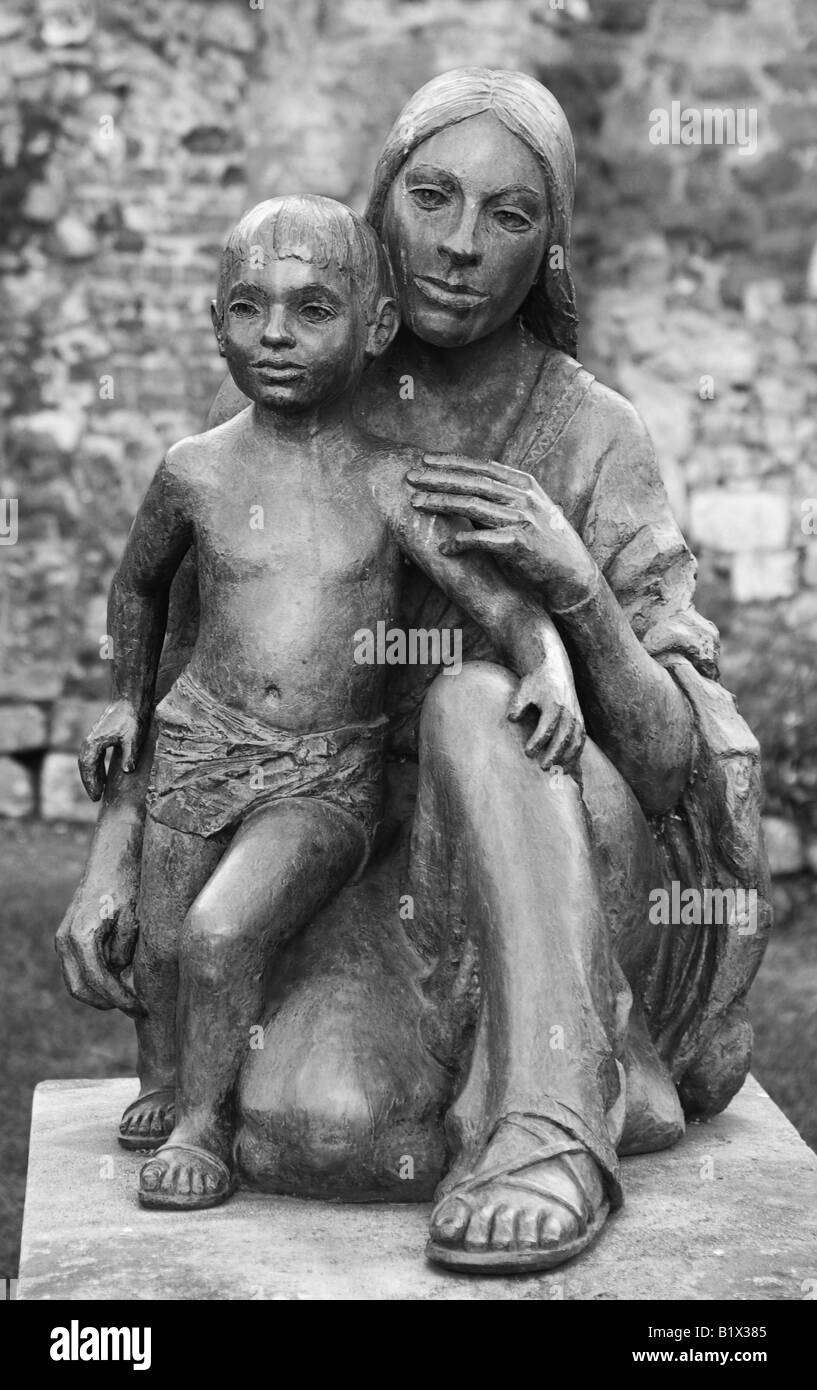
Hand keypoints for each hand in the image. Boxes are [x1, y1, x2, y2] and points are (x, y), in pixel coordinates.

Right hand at [55, 817, 144, 1015]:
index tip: (143, 1008)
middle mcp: (66, 939)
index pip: (100, 983)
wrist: (114, 851)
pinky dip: (94, 979)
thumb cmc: (128, 879)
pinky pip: (77, 967)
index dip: (123, 1000)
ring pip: (76, 981)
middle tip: (137, 1007)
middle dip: (109, 1003)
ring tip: (130, 997)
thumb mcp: (135, 916)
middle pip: (81, 989)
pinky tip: (120, 979)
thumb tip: (120, 972)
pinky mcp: (69, 933)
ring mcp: (64, 937)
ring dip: (100, 994)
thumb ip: (126, 949)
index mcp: (81, 937)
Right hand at [79, 699, 143, 800]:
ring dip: (91, 777)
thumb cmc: (132, 719)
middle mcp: (89, 741)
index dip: (91, 782)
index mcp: (94, 743)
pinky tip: (102, 777)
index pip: (88, 766)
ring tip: (98, 792)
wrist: (130, 701)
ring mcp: (93, 738)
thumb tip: (127, 771)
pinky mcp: (98, 737)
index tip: (96, 796)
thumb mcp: (133, 738)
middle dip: (89, 783)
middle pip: (84, 766)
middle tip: (96, 798)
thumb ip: (130, 754)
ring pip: (87, 762)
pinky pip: (93, 757)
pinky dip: (95, 769)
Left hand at [407, 453, 597, 609]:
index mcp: (525, 485)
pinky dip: (460, 543)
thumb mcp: (531, 510)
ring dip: (441, 503)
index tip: (426, 460)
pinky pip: (483, 540)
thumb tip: (471, 487)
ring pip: (473, 505)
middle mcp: (524, 498)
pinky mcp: (521, 545)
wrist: (573, 575)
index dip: (452, 462)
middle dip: (438, 478)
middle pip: (473, 482)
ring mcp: (523, 520)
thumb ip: (505, 497)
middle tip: (410, 477)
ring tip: (415, 503)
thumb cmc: (547, 544)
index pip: (483, 466)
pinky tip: (443, 547)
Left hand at [507, 657, 584, 768]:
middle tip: (543, 767)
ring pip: (576, 742)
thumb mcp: (524, 689)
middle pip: (564, 737)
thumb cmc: (536, 682)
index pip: (547, 726)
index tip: (527, 752)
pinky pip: (581, 742)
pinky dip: (577, 756)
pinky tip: (569, 770)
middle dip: (555, 753)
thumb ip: (517, 704)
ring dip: (568, 758)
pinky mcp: (580, 722)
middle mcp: (568, 712)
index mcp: (554, 704)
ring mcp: (577, 717)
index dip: (538, 740)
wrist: (556, 670)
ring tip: (557, 772)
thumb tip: (511, 719)